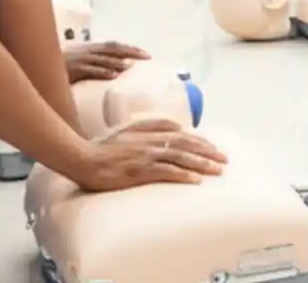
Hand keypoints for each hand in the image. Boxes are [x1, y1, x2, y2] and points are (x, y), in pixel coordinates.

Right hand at [65, 41, 151, 82]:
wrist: (38, 66)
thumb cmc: (62, 68)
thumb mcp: (82, 64)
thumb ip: (99, 66)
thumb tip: (119, 72)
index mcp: (91, 48)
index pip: (114, 46)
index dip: (130, 49)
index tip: (147, 55)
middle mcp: (87, 51)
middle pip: (113, 48)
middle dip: (131, 51)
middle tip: (147, 57)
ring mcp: (79, 59)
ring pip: (102, 59)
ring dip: (117, 62)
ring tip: (130, 66)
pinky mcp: (72, 69)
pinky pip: (89, 70)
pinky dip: (102, 71)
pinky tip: (113, 76)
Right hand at [70, 118, 227, 190]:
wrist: (82, 158)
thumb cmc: (102, 147)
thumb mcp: (128, 130)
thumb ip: (151, 126)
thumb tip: (176, 127)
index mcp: (148, 131)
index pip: (181, 134)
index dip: (199, 141)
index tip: (213, 148)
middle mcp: (150, 141)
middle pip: (186, 145)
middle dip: (208, 152)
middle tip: (224, 159)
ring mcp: (146, 155)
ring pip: (181, 157)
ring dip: (202, 164)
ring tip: (217, 170)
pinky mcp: (139, 170)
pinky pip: (166, 172)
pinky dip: (183, 175)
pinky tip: (196, 180)